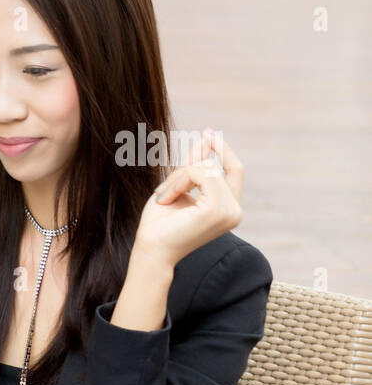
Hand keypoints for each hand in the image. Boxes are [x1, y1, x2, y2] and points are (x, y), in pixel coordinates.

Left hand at [131, 128, 243, 269]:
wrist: (150, 250)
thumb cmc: (160, 225)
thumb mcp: (179, 188)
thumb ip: (195, 167)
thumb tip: (207, 138)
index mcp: (228, 208)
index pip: (235, 170)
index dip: (223, 150)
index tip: (208, 133)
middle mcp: (235, 211)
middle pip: (214, 166)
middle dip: (185, 169)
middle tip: (164, 190)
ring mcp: (230, 211)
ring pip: (207, 168)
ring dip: (178, 177)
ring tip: (164, 197)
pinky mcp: (217, 210)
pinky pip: (201, 173)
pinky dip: (178, 181)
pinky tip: (166, 199)